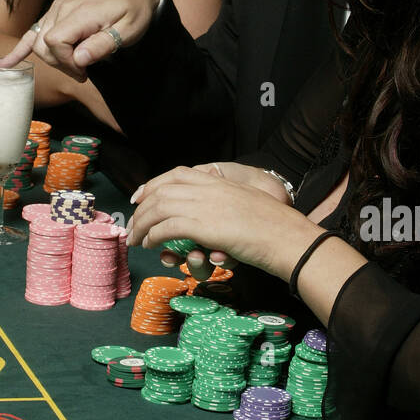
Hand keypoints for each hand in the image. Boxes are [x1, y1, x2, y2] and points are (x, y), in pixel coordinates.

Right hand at [0, 0, 159, 77]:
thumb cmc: (135, 7)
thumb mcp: (129, 29)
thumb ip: (103, 44)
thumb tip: (78, 60)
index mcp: (81, 13)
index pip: (55, 42)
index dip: (66, 62)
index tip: (85, 70)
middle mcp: (63, 8)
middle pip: (43, 43)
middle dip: (59, 63)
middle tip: (83, 71)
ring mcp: (57, 8)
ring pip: (38, 40)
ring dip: (52, 58)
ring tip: (74, 65)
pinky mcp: (57, 10)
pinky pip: (33, 29)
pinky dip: (20, 48)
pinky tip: (5, 64)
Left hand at [127, 165, 317, 281]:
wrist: (286, 237)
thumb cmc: (273, 227)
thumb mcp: (245, 204)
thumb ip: (223, 205)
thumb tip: (206, 218)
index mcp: (218, 181)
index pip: (176, 175)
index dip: (153, 185)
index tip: (140, 198)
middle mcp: (208, 188)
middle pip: (161, 191)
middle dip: (142, 209)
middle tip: (133, 225)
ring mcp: (204, 205)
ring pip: (158, 208)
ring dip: (142, 224)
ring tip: (136, 239)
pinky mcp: (202, 225)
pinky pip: (167, 227)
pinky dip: (154, 236)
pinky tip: (152, 245)